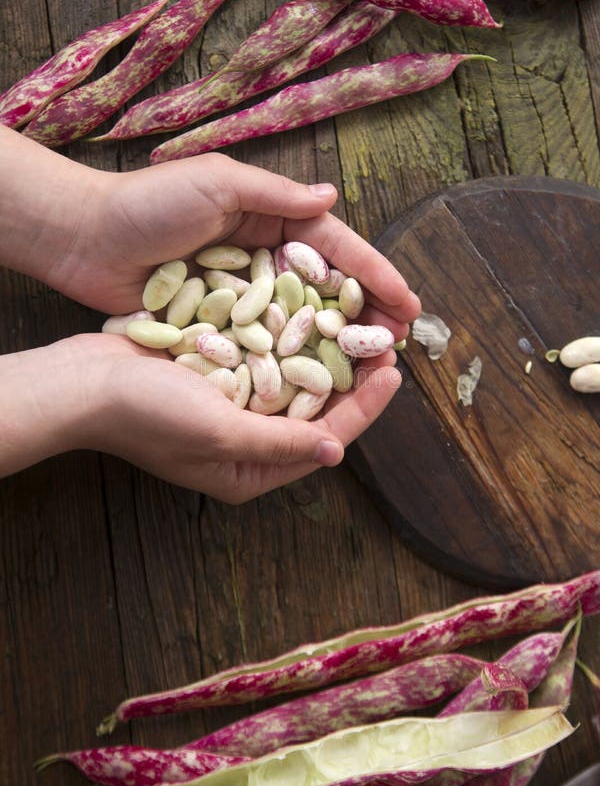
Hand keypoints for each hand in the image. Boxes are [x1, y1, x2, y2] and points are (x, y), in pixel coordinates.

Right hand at [0, 333, 401, 502]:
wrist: (84, 382)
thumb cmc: (146, 415)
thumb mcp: (220, 433)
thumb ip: (280, 443)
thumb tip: (336, 451)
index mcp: (251, 471)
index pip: (325, 440)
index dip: (365, 408)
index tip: (394, 372)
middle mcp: (248, 443)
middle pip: (317, 412)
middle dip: (353, 379)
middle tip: (385, 344)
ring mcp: (233, 409)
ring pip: (297, 384)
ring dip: (327, 356)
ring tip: (361, 326)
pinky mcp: (219, 378)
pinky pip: (268, 362)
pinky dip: (292, 341)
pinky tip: (313, 314)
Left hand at [55, 151, 419, 334]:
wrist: (83, 239)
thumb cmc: (147, 204)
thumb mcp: (216, 183)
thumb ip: (274, 195)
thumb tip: (332, 199)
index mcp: (269, 219)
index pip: (333, 250)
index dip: (374, 276)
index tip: (408, 304)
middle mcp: (262, 259)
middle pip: (326, 291)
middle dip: (366, 316)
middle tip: (401, 344)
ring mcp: (241, 295)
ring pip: (300, 322)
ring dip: (336, 344)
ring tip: (371, 368)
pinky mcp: (218, 324)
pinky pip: (262, 343)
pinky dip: (289, 360)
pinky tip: (315, 381)